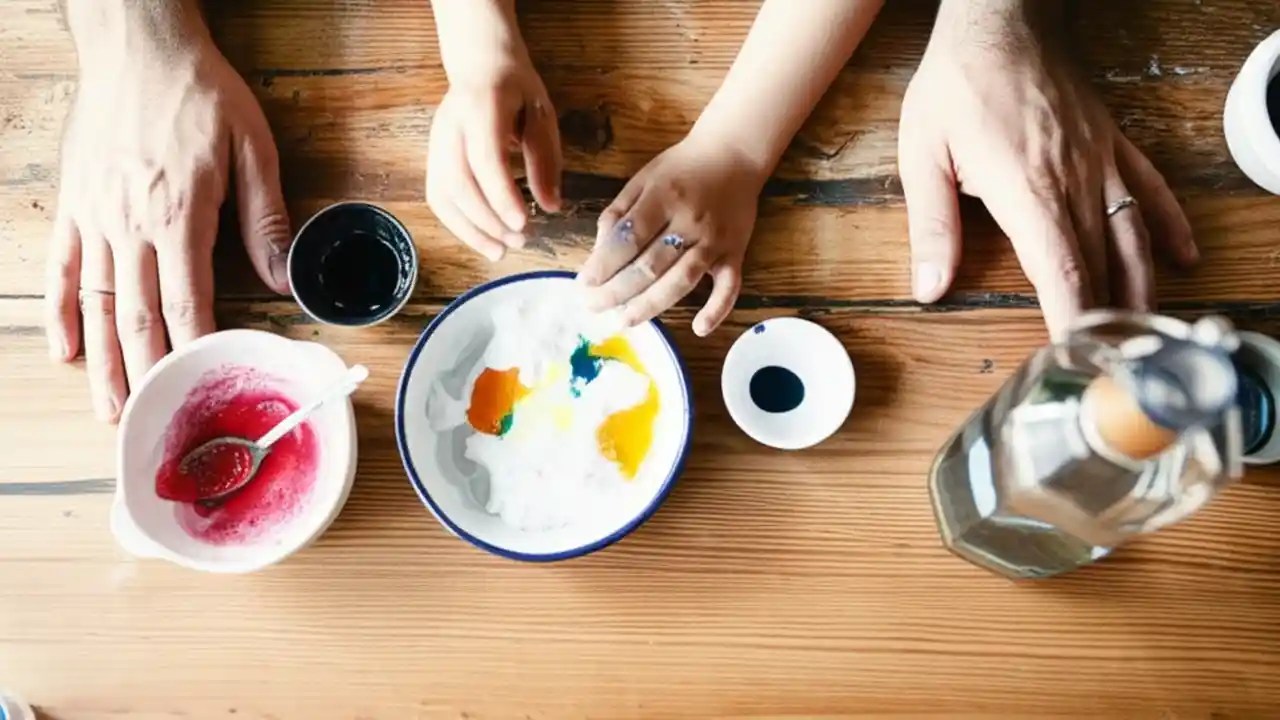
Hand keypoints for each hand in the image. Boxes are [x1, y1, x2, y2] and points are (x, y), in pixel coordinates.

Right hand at [46, 2, 289, 421]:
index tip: (202, 386)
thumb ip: (265, 218)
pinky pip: (62, 269)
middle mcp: (130, 224)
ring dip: (103, 361)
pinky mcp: (74, 205)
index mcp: (179, 215)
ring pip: (97, 304)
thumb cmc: (200, 94)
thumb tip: (282, 278)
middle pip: (137, 316)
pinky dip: (60, 312)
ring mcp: (95, 217)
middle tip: (149, 422)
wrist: (139, 46)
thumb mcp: (252, 148)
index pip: (187, 302)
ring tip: (108, 407)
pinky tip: (65, 348)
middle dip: (146, 374)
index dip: (195, 349)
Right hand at [426, 56, 561, 260]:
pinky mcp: (431, 158)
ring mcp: (435, 143)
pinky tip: (483, 239)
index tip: (524, 222)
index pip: (484, 158)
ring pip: (442, 195)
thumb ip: (545, 159)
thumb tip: (551, 206)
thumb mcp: (542, 114)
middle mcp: (450, 126)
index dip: (501, 194)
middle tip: (520, 240)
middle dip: (488, 220)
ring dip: (471, 229)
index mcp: (481, 107)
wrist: (479, 66)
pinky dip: (458, 224)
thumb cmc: (517, 90)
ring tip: (501, 250)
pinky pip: (437, 198)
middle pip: (458, 181)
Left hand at [578, 136, 761, 336]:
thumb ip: (619, 213)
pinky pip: (730, 286)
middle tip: (593, 307)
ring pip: (682, 280)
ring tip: (624, 320)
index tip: (584, 284)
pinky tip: (699, 328)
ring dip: (651, 304)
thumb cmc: (681, 169)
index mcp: (662, 197)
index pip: (628, 238)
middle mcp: (689, 221)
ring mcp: (715, 240)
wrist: (734, 154)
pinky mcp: (736, 253)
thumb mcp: (643, 179)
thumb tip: (599, 255)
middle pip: (650, 265)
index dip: (603, 264)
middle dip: (617, 291)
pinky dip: (717, 309)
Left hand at [898, 1, 1197, 337]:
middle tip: (1110, 366)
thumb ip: (932, 227)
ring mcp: (1101, 162)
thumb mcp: (923, 155)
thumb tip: (929, 289)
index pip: (1062, 271)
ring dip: (1142, 287)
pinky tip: (1181, 259)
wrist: (1000, 22)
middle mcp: (1074, 181)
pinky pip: (1150, 190)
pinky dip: (1168, 226)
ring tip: (1143, 334)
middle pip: (1102, 264)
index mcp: (1027, 191)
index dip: (1073, 319)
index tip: (1078, 359)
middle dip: (1108, 319)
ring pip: (1133, 235)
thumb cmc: (957, 85)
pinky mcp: (1112, 145)